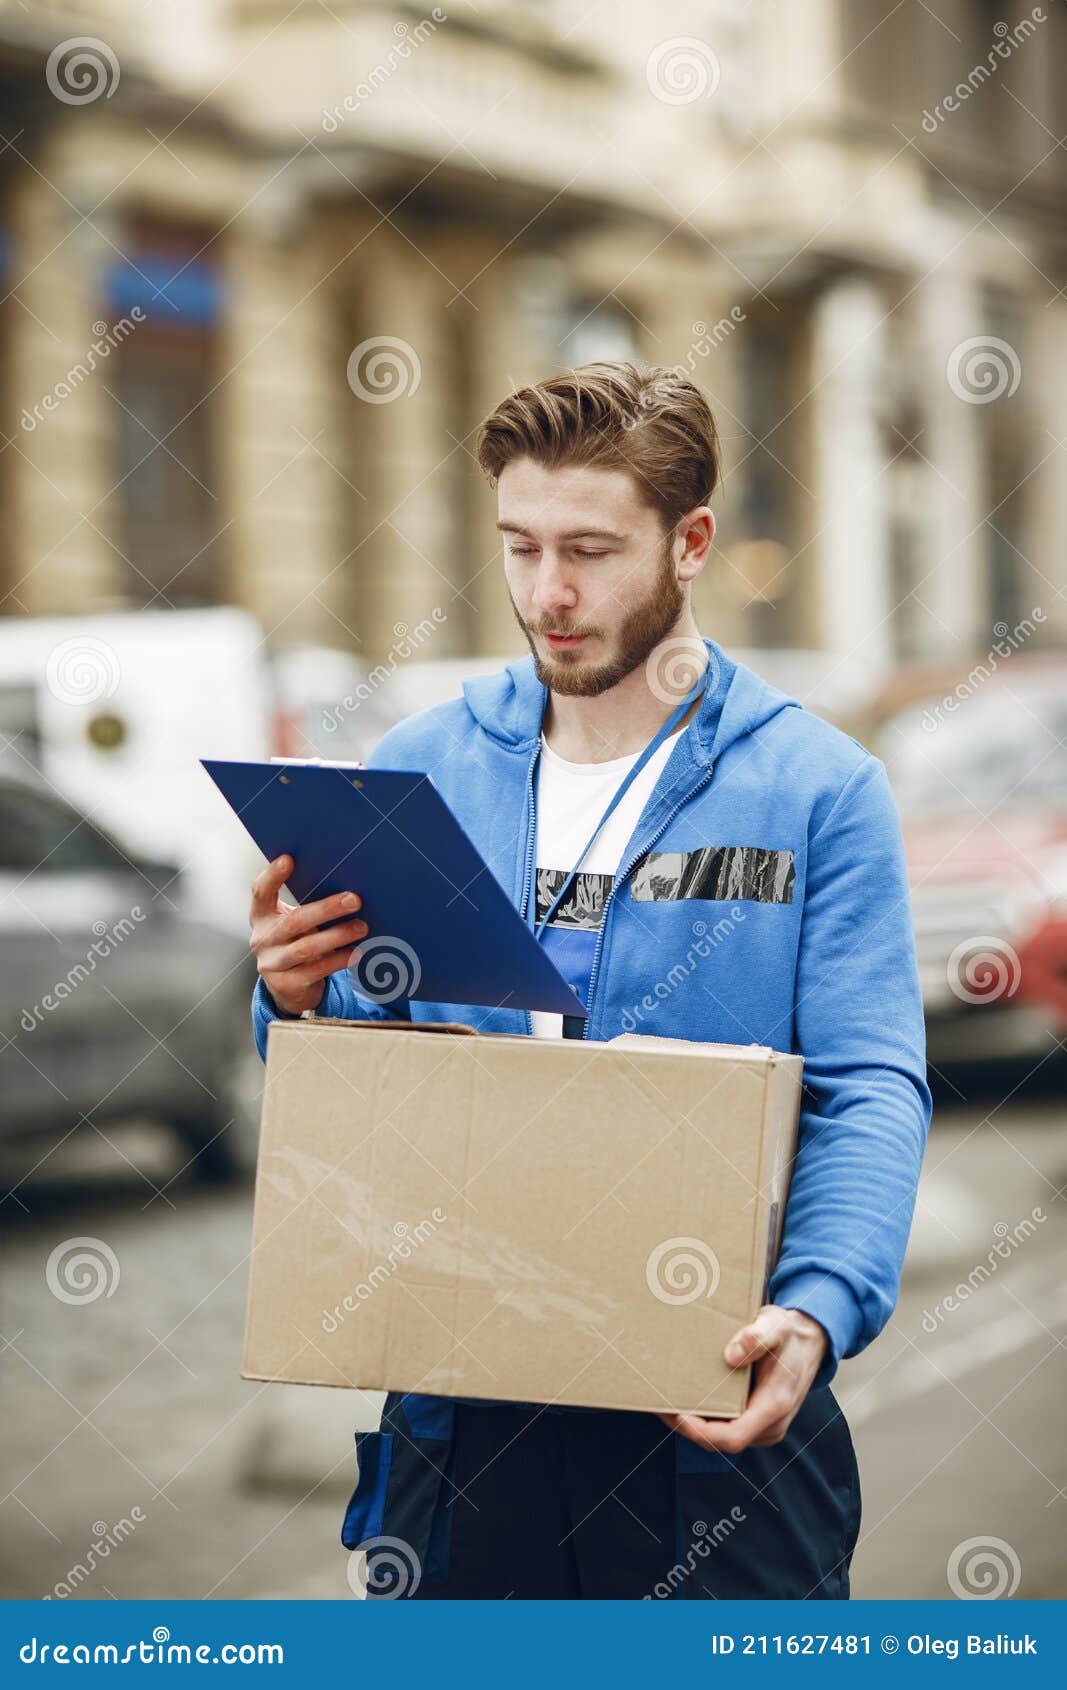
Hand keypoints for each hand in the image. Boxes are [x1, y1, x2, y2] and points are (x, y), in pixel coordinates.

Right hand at [249, 854, 368, 1015]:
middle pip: (294, 921)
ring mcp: (272, 964)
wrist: (289, 987)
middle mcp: (262, 939)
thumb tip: (346, 888)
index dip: (272, 876)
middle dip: (326, 909)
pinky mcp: (287, 985)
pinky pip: (317, 970)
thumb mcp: (294, 923)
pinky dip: (339, 960)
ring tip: (362, 927)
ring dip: (338, 935)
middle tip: (354, 899)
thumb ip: (306, 907)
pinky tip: (356, 952)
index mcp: (261, 917)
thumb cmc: (297, 942)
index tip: (289, 859)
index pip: (260, 893)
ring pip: (307, 948)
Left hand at [657, 1304, 827, 1454]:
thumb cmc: (790, 1334)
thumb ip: (756, 1337)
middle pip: (720, 1441)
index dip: (700, 1431)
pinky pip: (725, 1426)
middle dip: (687, 1426)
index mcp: (774, 1407)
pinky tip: (685, 1398)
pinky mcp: (755, 1419)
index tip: (675, 1413)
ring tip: (664, 1400)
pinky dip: (703, 1417)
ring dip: (692, 1423)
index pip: (732, 1437)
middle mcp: (769, 1425)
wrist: (809, 1341)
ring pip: (720, 1436)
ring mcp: (762, 1426)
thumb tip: (731, 1355)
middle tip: (658, 1404)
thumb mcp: (776, 1326)